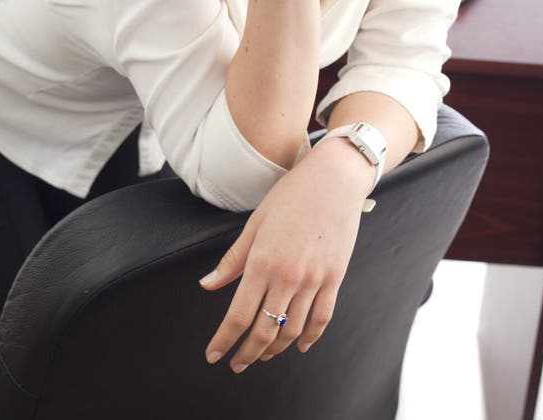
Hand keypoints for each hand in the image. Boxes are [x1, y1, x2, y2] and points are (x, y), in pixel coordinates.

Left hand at [197, 141, 369, 372]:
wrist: (334, 178)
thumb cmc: (291, 195)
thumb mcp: (255, 223)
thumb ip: (232, 260)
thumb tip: (207, 285)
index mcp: (262, 262)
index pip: (238, 316)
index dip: (224, 340)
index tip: (213, 355)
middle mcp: (288, 276)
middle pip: (265, 330)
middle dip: (247, 353)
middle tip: (236, 363)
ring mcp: (315, 279)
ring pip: (292, 329)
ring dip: (275, 349)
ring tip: (262, 354)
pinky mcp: (335, 277)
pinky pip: (322, 318)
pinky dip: (310, 337)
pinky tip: (299, 344)